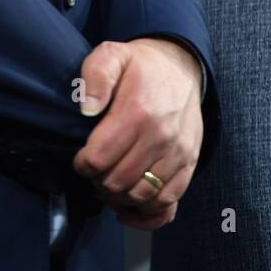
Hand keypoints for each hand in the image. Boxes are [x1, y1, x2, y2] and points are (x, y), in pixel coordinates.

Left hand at [71, 37, 202, 228]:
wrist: (180, 68)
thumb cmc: (139, 66)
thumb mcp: (112, 55)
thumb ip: (95, 76)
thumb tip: (86, 109)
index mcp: (138, 112)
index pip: (100, 158)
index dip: (83, 164)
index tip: (81, 157)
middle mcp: (161, 137)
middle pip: (118, 182)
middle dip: (97, 182)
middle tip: (94, 171)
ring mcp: (178, 154)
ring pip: (141, 196)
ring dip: (118, 197)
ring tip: (108, 183)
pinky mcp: (189, 165)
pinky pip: (169, 204)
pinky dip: (146, 215)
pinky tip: (128, 209)